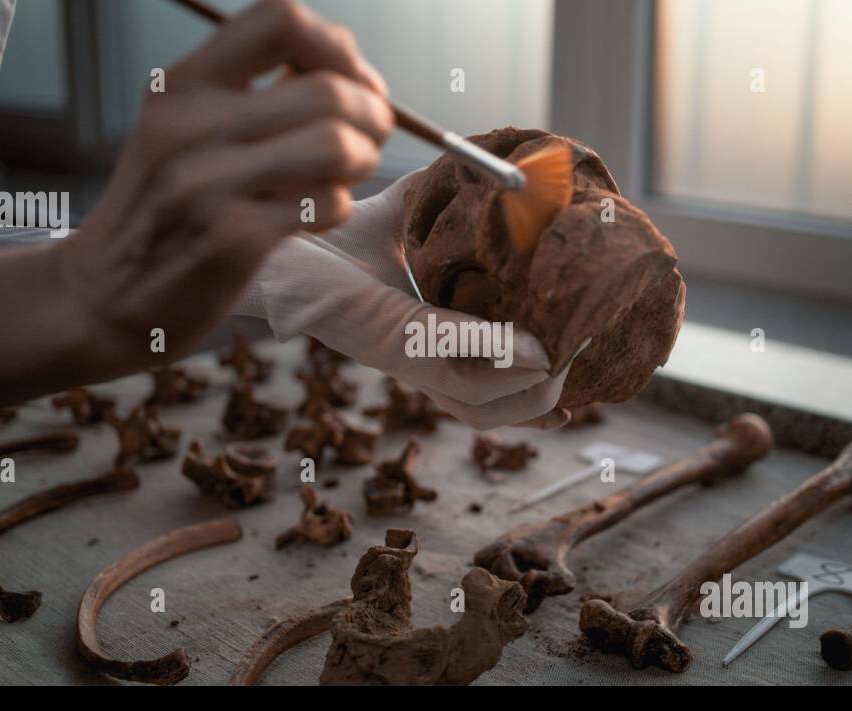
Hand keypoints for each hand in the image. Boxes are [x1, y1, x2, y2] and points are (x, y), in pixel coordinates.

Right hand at [0, 0, 391, 440]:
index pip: (281, 20)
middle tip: (369, 138)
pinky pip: (327, 204)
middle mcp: (191, 126)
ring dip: (361, 160)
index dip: (338, 47)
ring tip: (345, 176)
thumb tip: (344, 60)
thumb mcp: (181, 132)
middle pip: (327, 89)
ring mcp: (209, 184)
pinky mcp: (234, 240)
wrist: (101, 298)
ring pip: (336, 145)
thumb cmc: (160, 211)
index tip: (351, 82)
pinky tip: (313, 216)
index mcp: (182, 86)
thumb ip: (251, 94)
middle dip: (371, 114)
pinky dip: (337, 208)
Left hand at [238, 171, 575, 429]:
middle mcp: (420, 360)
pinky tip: (535, 348)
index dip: (538, 393)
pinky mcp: (390, 343)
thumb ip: (455, 200)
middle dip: (546, 399)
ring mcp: (406, 357)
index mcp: (429, 341)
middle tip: (580, 373)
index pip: (492, 388)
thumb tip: (505, 162)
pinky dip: (500, 357)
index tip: (577, 385)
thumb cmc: (329, 232)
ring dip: (534, 388)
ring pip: (486, 402)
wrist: (271, 234)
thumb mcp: (408, 216)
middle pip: (497, 408)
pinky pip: (458, 361)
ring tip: (565, 358)